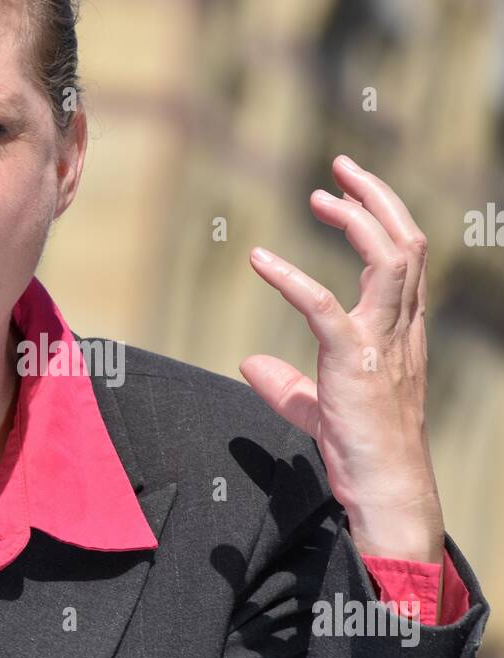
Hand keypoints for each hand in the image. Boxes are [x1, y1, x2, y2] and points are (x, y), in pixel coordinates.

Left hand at [238, 154, 444, 563]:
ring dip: (356, 218)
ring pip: (389, 258)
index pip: (406, 258)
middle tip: (339, 167)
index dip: (382, 217)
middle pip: (407, 243)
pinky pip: (325, 306)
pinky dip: (292, 278)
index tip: (347, 193)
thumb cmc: (362, 453)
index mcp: (401, 333)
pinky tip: (259, 260)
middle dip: (377, 197)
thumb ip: (288, 385)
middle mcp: (400, 329)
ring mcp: (382, 344)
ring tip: (321, 194)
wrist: (385, 490)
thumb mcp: (320, 409)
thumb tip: (250, 365)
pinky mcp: (353, 363)